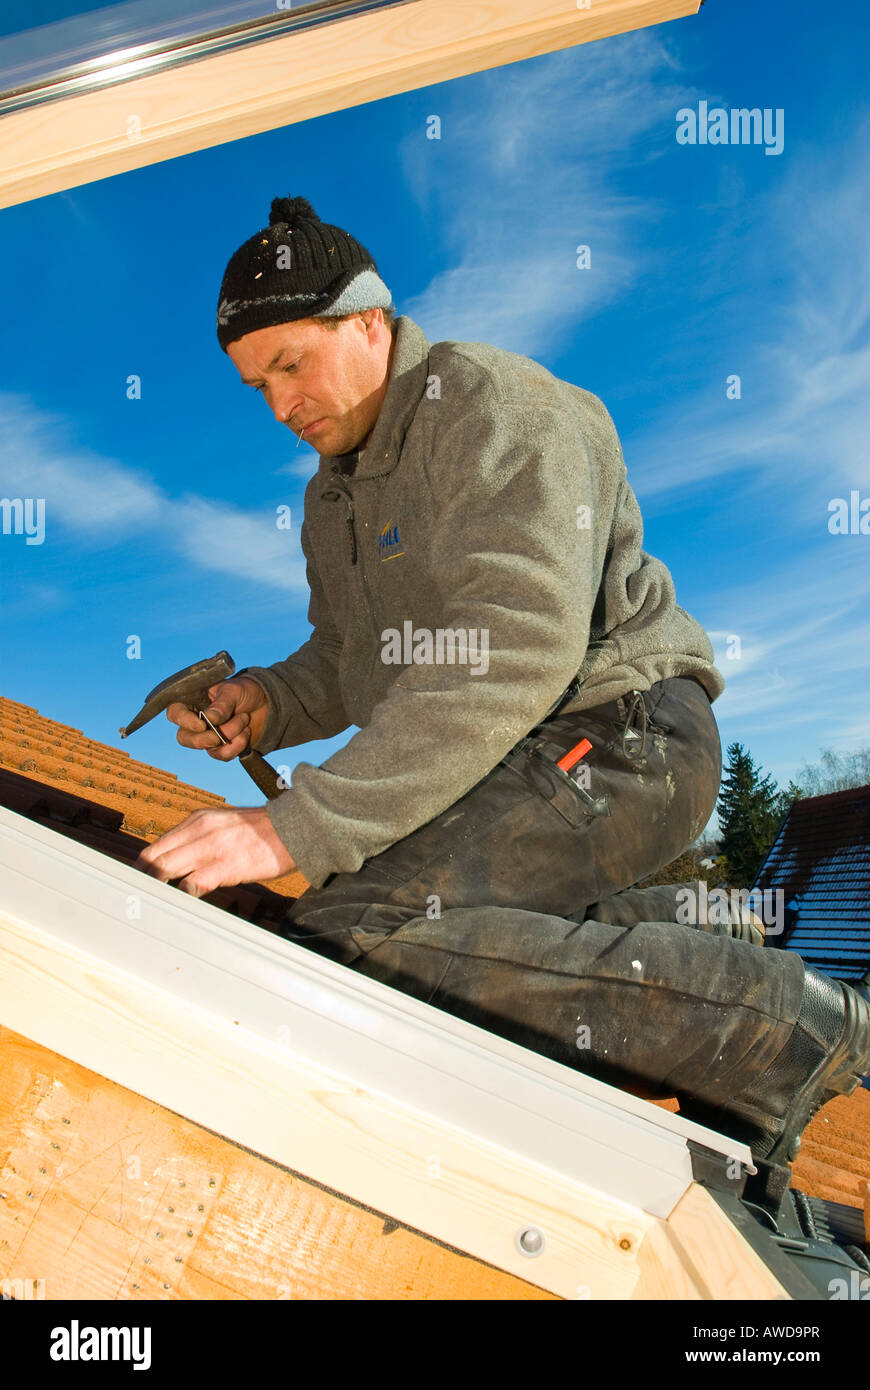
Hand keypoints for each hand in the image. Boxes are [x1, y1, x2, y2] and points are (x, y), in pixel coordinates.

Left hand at [134, 805, 296, 896]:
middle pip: (154, 858)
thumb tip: (178, 862)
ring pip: (166, 869)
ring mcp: (211, 847)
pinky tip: (179, 905)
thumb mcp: (223, 823)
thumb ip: (199, 839)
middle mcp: (199, 829)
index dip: (141, 867)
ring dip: (154, 888)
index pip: (157, 845)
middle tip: (132, 898)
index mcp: (197, 820)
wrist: (295, 826)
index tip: (135, 883)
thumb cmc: (261, 831)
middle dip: (140, 880)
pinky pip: (192, 884)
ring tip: (147, 904)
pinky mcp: (226, 865)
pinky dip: (181, 896)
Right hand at [167, 676, 268, 761]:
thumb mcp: (233, 691)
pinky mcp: (221, 748)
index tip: (202, 724)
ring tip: (244, 718)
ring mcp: (207, 735)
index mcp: (192, 700)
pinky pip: (223, 754)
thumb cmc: (244, 691)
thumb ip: (221, 705)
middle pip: (185, 737)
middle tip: (218, 736)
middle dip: (202, 740)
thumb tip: (208, 719)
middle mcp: (195, 720)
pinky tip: (246, 732)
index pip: (175, 713)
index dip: (184, 721)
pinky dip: (237, 745)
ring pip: (208, 746)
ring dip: (229, 734)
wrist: (266, 703)